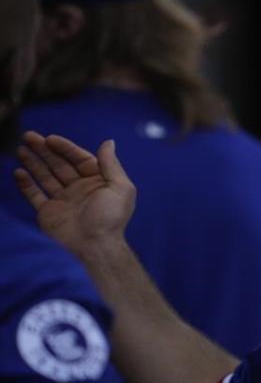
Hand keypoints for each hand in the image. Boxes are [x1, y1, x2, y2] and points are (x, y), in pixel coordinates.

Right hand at [14, 131, 135, 256]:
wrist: (95, 246)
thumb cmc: (110, 218)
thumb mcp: (120, 188)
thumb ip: (111, 164)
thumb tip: (109, 142)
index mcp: (98, 182)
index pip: (80, 159)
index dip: (65, 148)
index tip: (50, 138)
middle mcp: (80, 190)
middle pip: (60, 165)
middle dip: (44, 150)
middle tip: (28, 136)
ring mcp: (63, 201)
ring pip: (45, 177)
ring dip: (33, 162)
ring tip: (20, 149)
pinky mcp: (48, 213)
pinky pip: (35, 195)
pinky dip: (26, 184)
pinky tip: (19, 172)